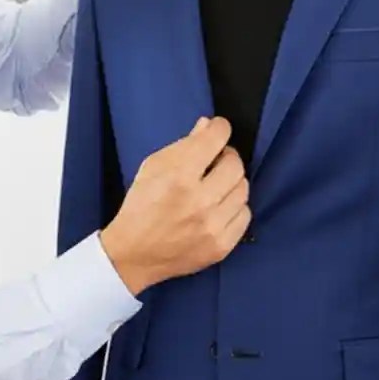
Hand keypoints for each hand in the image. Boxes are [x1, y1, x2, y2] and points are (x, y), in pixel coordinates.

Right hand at [99, 116, 250, 294]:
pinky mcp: (221, 245)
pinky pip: (244, 214)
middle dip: (227, 156)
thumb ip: (182, 145)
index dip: (220, 128)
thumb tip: (208, 126)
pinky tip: (219, 207)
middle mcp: (200, 200)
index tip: (218, 129)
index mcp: (178, 176)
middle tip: (216, 160)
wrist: (134, 254)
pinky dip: (234, 206)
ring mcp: (213, 225)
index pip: (216, 140)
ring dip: (231, 182)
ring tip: (217, 185)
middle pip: (235, 164)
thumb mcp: (152, 168)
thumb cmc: (141, 206)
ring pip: (243, 189)